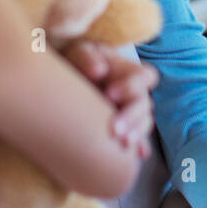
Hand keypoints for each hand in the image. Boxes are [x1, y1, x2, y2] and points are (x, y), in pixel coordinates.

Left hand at [62, 40, 157, 156]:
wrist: (61, 79)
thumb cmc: (73, 61)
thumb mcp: (77, 52)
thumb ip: (87, 56)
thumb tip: (99, 71)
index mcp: (126, 69)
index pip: (145, 76)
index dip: (132, 86)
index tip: (109, 94)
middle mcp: (133, 91)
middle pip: (145, 104)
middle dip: (132, 117)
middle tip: (115, 129)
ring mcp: (130, 109)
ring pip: (145, 122)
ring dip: (137, 133)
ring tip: (123, 144)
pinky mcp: (124, 126)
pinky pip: (139, 138)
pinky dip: (139, 146)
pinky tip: (137, 155)